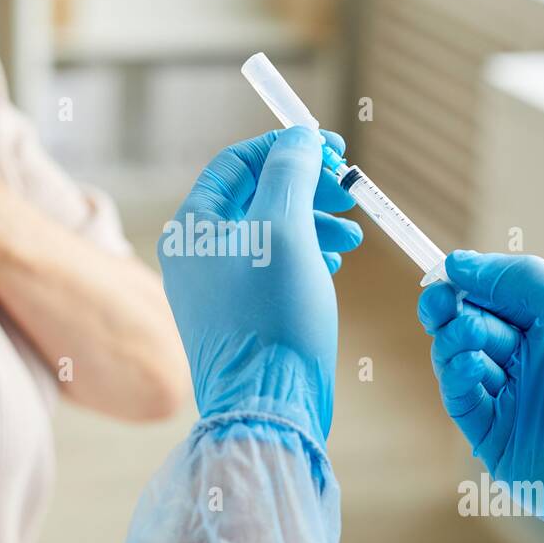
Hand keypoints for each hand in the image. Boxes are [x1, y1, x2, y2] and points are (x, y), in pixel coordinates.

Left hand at [160, 127, 361, 444]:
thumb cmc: (272, 317)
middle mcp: (195, 255)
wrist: (267, 406)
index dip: (286, 147)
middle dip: (307, 188)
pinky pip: (272, 267)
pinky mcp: (239, 315)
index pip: (236, 164)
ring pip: (269, 232)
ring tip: (352, 237)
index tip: (334, 149)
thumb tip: (299, 136)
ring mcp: (215, 287)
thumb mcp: (285, 230)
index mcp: (191, 228)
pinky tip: (333, 264)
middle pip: (255, 196)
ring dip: (314, 222)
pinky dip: (305, 255)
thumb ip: (290, 172)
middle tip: (349, 194)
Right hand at [418, 251, 543, 535]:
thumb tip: (461, 262)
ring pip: (459, 360)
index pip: (498, 295)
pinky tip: (468, 363)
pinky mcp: (495, 439)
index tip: (447, 270)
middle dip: (452, 308)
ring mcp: (511, 401)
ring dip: (453, 340)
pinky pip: (460, 400)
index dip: (470, 281)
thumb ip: (529, 282)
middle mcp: (531, 362)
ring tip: (465, 334)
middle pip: (472, 323)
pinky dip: (455, 376)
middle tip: (439, 300)